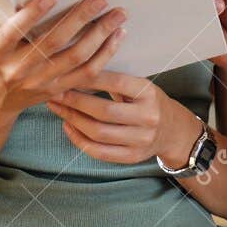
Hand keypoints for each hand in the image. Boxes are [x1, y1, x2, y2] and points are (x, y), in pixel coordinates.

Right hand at [0, 0, 126, 121]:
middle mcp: (20, 69)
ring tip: (117, 15)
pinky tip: (118, 36)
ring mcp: (41, 81)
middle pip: (53, 44)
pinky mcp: (57, 89)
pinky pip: (86, 74)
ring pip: (76, 59)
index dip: (31, 15)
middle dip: (79, 19)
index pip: (14, 33)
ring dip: (100, 36)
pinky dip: (105, 55)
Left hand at [48, 71, 201, 167]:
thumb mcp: (139, 86)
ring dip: (72, 119)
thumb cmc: (148, 102)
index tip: (66, 73)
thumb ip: (114, 81)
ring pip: (98, 132)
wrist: (173, 130)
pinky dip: (79, 139)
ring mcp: (141, 140)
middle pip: (103, 111)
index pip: (115, 83)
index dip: (88, 78)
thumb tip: (75, 69)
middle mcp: (148, 117)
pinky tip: (67, 126)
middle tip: (53, 92)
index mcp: (148, 93)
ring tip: (57, 108)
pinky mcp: (132, 157)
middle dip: (74, 101)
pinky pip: (99, 151)